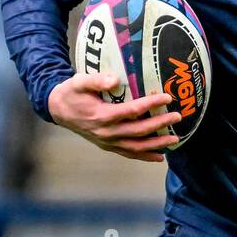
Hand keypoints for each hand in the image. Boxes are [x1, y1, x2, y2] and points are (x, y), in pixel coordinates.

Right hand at [47, 72, 181, 161]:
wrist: (58, 109)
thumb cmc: (72, 92)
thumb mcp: (79, 81)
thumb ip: (96, 80)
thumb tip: (115, 79)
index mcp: (101, 116)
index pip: (132, 111)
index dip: (150, 104)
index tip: (167, 97)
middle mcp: (106, 132)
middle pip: (138, 131)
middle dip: (159, 125)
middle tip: (177, 116)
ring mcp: (107, 142)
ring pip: (136, 147)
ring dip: (157, 145)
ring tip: (175, 139)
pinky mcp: (107, 145)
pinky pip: (129, 153)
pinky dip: (145, 156)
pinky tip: (160, 157)